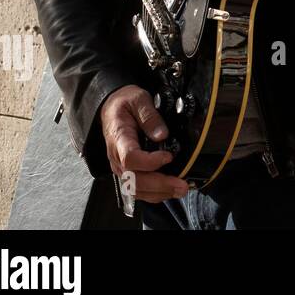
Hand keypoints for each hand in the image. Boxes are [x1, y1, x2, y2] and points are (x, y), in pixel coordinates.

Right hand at [100, 85, 188, 203]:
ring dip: (158, 193)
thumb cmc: (124, 104)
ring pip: (135, 189)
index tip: (168, 156)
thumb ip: (150, 116)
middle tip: (182, 185)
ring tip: (179, 189)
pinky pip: (136, 189)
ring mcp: (120, 166)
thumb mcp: (138, 100)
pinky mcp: (126, 171)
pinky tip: (169, 191)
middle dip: (160, 185)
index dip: (150, 162)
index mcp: (119, 138)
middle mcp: (117, 157)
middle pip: (134, 179)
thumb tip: (162, 134)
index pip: (130, 158)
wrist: (112, 108)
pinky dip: (153, 194)